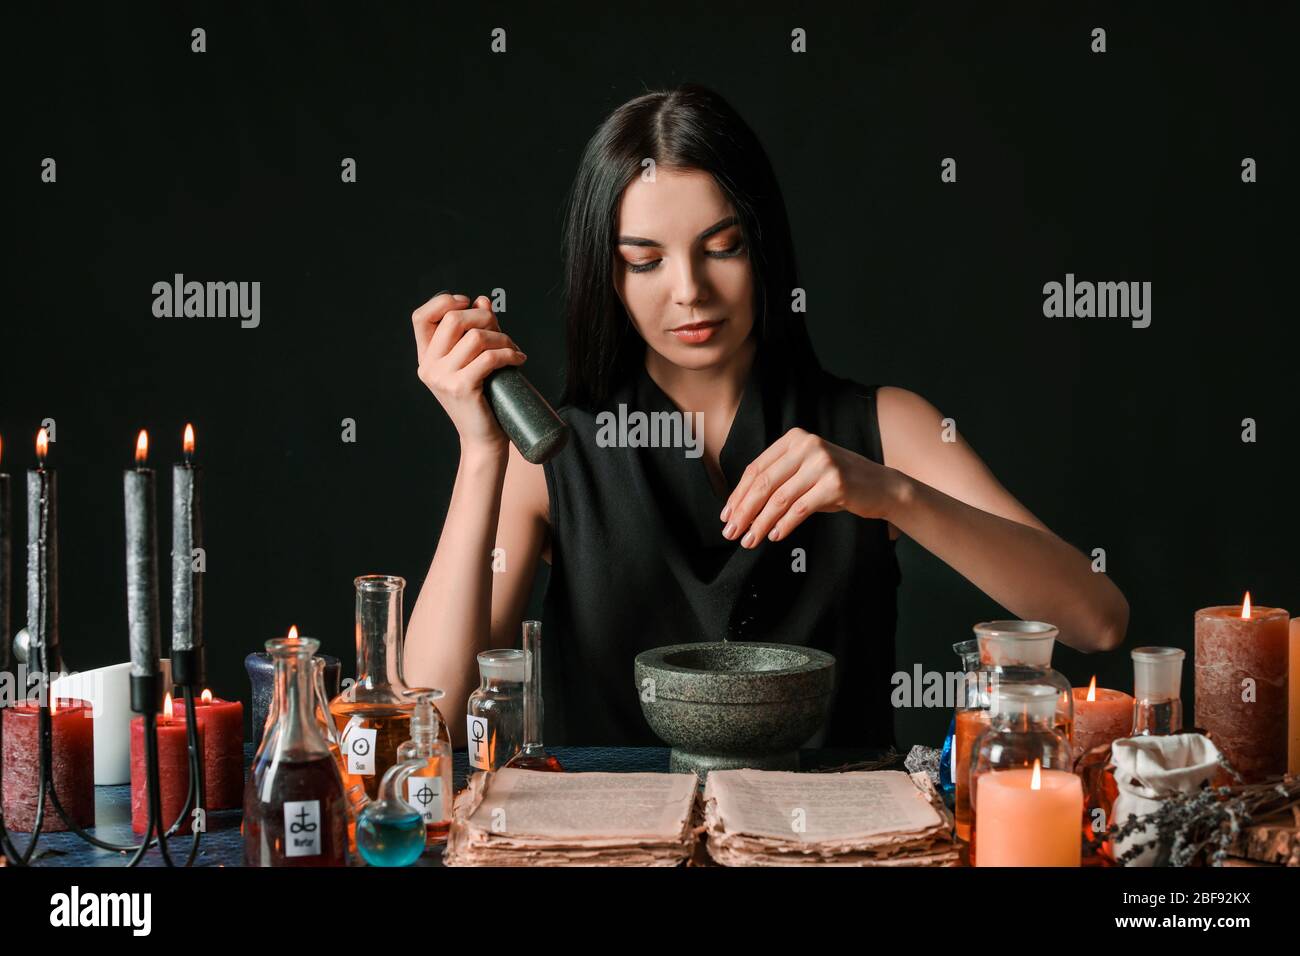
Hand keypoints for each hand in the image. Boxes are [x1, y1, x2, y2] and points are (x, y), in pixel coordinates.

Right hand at [412, 292, 526, 453]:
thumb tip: (483, 299)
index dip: (444, 302)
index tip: (469, 303)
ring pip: (475, 337)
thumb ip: (475, 331)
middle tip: (502, 332)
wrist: (483, 440)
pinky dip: (509, 353)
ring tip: (513, 349)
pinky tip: (519, 358)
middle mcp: (428, 367)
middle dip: (484, 318)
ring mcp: (442, 378)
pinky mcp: (461, 388)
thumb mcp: (474, 361)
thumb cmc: (482, 399)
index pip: (420, 317)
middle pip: (453, 319)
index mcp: (426, 358)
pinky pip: (489, 357)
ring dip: (502, 338)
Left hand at [719, 428, 905, 546]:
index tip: (727, 515)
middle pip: (764, 483)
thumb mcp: (805, 472)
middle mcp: (807, 446)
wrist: (881, 486)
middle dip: (744, 510)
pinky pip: (800, 508)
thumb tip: (740, 508)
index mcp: (795, 439)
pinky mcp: (835, 483)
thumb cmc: (838, 482)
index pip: (756, 468)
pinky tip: (775, 536)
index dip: (738, 494)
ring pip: (779, 498)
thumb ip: (778, 480)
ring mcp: (822, 463)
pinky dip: (784, 524)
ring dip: (760, 523)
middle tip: (731, 532)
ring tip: (749, 540)